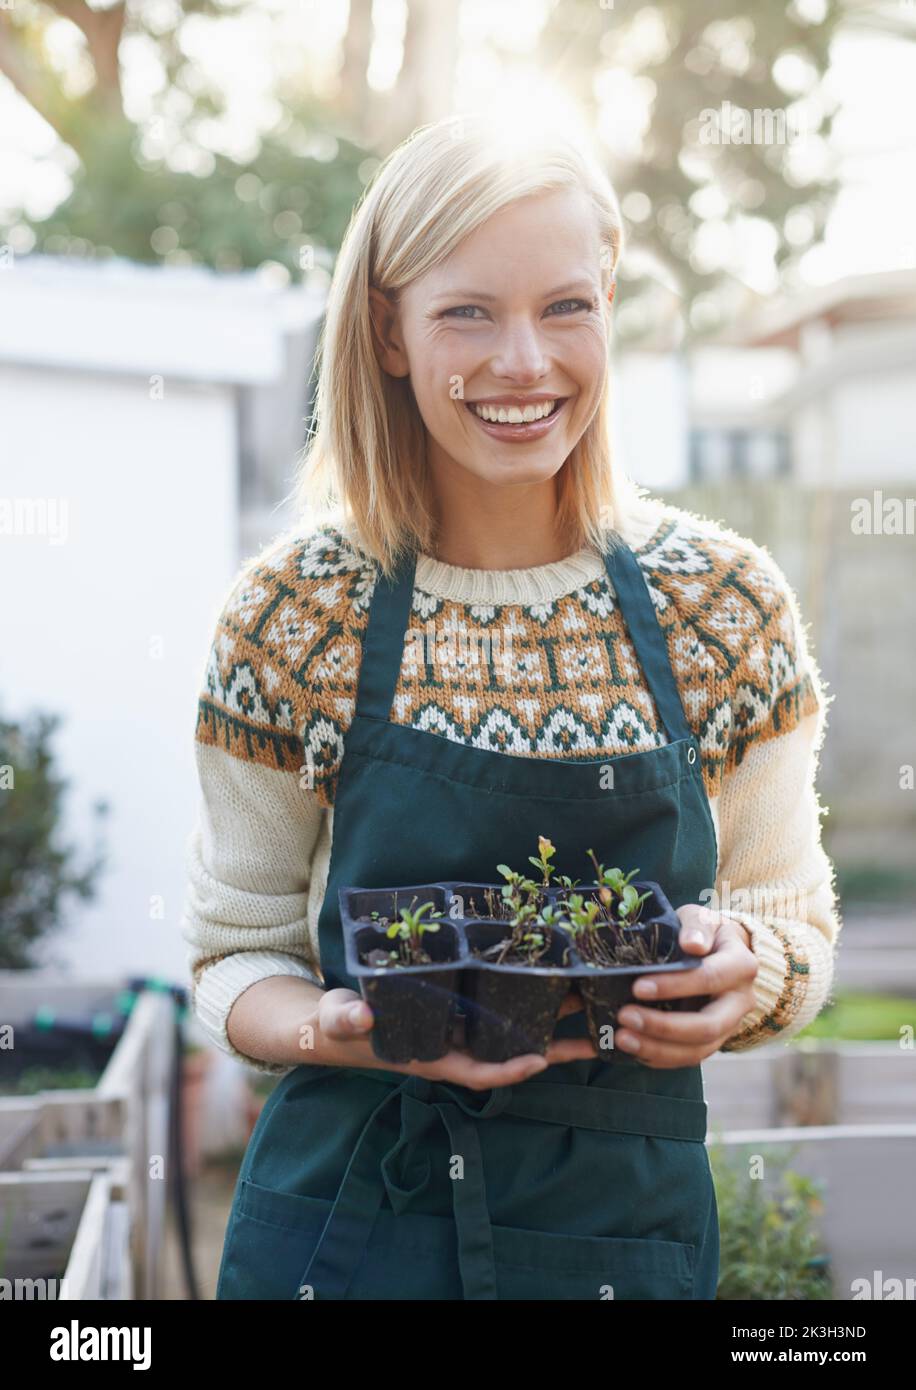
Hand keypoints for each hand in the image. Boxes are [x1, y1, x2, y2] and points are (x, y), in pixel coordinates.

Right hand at [309, 987, 596, 1091]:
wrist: (344, 1019)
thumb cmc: (343, 1024)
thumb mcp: (341, 1020)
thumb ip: (349, 1018)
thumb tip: (362, 1015)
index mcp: (435, 1058)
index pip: (479, 1072)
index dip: (509, 1070)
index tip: (539, 1062)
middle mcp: (459, 1048)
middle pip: (516, 1052)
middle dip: (558, 1047)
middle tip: (603, 1036)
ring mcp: (466, 1031)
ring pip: (520, 1030)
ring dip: (559, 1022)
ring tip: (602, 1008)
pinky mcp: (467, 1010)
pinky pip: (508, 1010)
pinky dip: (535, 1001)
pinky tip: (560, 983)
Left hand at [614, 906, 757, 1068]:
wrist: (721, 953)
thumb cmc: (704, 933)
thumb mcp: (701, 918)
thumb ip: (697, 926)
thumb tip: (692, 944)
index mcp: (740, 966)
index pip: (710, 979)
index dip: (675, 986)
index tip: (638, 987)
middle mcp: (740, 1001)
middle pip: (708, 1026)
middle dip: (664, 1027)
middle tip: (625, 1017)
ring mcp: (729, 1025)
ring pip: (699, 1050)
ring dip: (658, 1049)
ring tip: (622, 1038)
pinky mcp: (713, 1040)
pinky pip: (690, 1058)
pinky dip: (660, 1057)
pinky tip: (633, 1049)